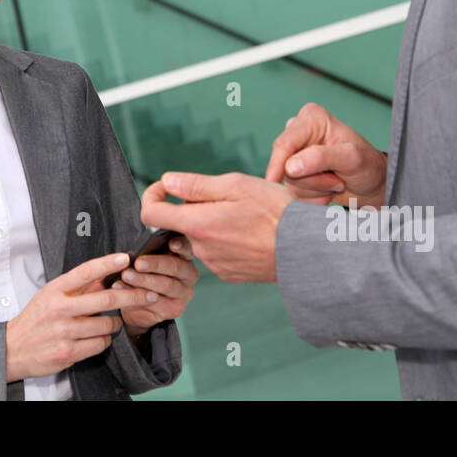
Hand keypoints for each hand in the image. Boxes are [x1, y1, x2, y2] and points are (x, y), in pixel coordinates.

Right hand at [5, 252, 152, 381]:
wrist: (13, 349)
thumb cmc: (36, 319)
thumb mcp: (51, 295)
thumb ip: (78, 286)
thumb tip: (105, 273)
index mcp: (57, 289)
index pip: (86, 272)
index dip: (108, 263)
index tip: (126, 257)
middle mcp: (61, 308)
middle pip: (107, 298)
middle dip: (133, 295)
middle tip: (149, 294)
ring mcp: (65, 331)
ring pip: (107, 324)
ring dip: (114, 323)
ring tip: (108, 323)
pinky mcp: (69, 351)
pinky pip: (101, 343)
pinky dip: (104, 340)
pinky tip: (95, 337)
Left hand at [111, 237, 198, 334]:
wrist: (139, 303)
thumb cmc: (144, 274)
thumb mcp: (147, 260)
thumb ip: (147, 254)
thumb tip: (132, 252)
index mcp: (185, 257)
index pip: (187, 249)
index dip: (180, 245)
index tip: (171, 243)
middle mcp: (189, 275)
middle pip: (176, 267)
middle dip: (155, 264)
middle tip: (138, 263)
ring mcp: (183, 294)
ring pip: (166, 285)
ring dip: (145, 280)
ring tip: (127, 276)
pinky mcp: (174, 310)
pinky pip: (156, 302)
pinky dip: (138, 295)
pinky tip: (124, 290)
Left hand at [139, 172, 295, 282]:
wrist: (307, 251)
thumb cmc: (276, 213)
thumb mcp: (237, 185)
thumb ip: (196, 185)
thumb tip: (167, 182)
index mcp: (198, 225)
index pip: (150, 214)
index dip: (152, 195)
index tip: (165, 187)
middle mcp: (202, 249)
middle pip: (180, 223)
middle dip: (193, 206)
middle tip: (224, 196)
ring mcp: (216, 265)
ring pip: (200, 237)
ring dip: (211, 223)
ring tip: (243, 214)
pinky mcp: (230, 274)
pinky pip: (216, 252)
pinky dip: (224, 239)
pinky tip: (248, 232)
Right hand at [264, 103, 386, 208]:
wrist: (372, 183)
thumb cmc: (367, 165)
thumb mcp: (351, 158)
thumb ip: (321, 158)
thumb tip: (290, 166)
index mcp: (311, 118)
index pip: (285, 143)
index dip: (277, 164)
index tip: (273, 182)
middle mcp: (298, 132)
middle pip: (284, 165)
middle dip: (312, 180)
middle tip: (337, 181)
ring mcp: (295, 152)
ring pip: (288, 181)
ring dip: (314, 190)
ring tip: (335, 183)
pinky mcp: (294, 170)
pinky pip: (291, 190)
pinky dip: (311, 197)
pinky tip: (327, 190)